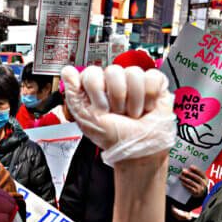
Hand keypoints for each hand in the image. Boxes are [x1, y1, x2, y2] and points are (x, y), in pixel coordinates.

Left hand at [60, 64, 176, 167]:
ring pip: (134, 73)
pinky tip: (147, 107)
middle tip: (119, 113)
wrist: (139, 150)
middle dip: (117, 98)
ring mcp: (134, 80)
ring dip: (134, 101)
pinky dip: (150, 97)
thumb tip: (67, 71)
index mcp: (96, 87)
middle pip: (113, 71)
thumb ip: (73, 94)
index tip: (101, 110)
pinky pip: (152, 77)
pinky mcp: (154, 82)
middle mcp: (114, 81)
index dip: (97, 92)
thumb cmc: (113, 137)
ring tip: (134, 113)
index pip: (92, 73)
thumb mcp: (86, 119)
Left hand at [179, 166, 209, 197]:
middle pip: (196, 177)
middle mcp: (204, 184)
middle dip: (189, 173)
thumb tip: (187, 169)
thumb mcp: (200, 180)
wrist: (200, 195)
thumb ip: (196, 175)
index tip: (190, 166)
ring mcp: (201, 188)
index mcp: (206, 179)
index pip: (201, 173)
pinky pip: (190, 188)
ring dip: (185, 179)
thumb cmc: (199, 185)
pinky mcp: (196, 192)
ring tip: (180, 176)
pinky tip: (182, 182)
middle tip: (183, 171)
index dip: (196, 169)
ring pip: (192, 182)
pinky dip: (185, 185)